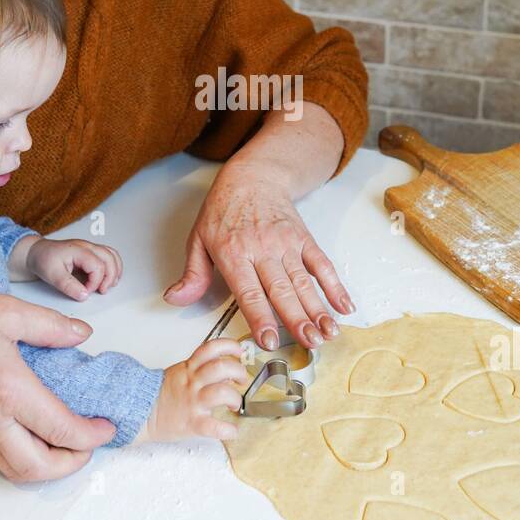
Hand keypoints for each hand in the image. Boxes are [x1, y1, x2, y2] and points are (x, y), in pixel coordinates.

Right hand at [0, 293, 116, 481]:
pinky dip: (25, 454)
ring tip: (67, 444)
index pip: (61, 429)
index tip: (106, 427)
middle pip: (39, 467)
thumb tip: (81, 333)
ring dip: (47, 465)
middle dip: (72, 463)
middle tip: (90, 444)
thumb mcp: (8, 312)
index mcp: (9, 389)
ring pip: (16, 469)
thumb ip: (50, 326)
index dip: (91, 435)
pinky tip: (36, 432)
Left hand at [27, 237, 121, 300]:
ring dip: (115, 271)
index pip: (97, 266)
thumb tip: (84, 295)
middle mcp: (87, 246)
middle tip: (101, 291)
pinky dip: (113, 266)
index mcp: (79, 250)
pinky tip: (109, 277)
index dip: (95, 282)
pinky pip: (109, 255)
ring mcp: (90, 248)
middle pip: (109, 259)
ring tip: (109, 285)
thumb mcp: (52, 275)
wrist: (36, 253)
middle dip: (109, 277)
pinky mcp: (91, 252)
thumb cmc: (43, 260)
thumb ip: (69, 286)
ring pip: (112, 255)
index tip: (86, 292)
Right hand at [136, 338, 248, 442]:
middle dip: (239, 371)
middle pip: (221, 367)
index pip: (210, 348)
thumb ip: (200, 369)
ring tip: (235, 403)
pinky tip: (232, 431)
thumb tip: (224, 372)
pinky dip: (227, 430)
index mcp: (188, 369)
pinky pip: (214, 426)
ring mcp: (193, 402)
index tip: (238, 351)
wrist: (141, 413)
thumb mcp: (178, 373)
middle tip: (242, 379)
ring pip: (221, 392)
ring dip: (235, 397)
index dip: (229, 346)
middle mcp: (192, 382)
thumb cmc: (160, 396)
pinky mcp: (192, 423)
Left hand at [163, 161, 354, 352]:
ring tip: (328, 332)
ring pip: (304, 281)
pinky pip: (322, 264)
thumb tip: (175, 299)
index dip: (261, 317)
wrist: (252, 176)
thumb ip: (192, 274)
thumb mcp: (198, 239)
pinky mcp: (303, 239)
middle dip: (297, 319)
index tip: (269, 340)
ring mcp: (286, 244)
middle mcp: (262, 250)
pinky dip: (335, 285)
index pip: (249, 292)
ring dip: (318, 309)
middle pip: (282, 290)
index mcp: (233, 254)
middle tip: (309, 343)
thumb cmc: (223, 211)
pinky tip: (345, 306)